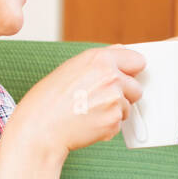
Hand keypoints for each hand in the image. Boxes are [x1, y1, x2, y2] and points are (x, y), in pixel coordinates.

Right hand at [12, 45, 144, 157]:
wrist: (41, 127)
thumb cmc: (49, 99)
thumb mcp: (72, 68)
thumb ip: (100, 60)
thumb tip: (121, 51)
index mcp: (100, 59)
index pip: (136, 60)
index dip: (131, 71)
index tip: (127, 76)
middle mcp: (111, 76)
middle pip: (137, 87)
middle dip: (124, 95)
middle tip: (100, 99)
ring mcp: (115, 99)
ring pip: (128, 107)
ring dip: (114, 111)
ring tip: (89, 112)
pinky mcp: (114, 120)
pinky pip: (119, 123)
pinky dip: (107, 126)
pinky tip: (89, 123)